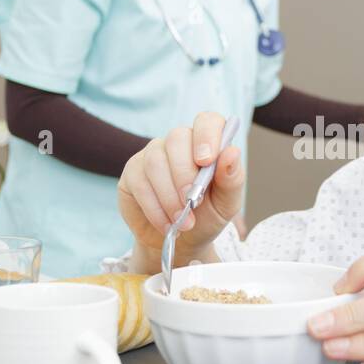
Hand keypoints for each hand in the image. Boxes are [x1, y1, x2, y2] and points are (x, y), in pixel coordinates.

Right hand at [117, 111, 244, 262]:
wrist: (183, 242)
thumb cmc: (207, 216)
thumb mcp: (227, 203)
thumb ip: (232, 178)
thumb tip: (232, 152)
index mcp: (206, 143)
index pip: (207, 121)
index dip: (206, 135)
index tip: (206, 161)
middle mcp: (178, 143)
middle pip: (176, 138)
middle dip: (185, 173)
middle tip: (193, 202)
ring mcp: (152, 155)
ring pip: (155, 162)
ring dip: (170, 196)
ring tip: (183, 221)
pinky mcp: (132, 173)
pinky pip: (140, 183)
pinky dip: (155, 208)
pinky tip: (167, 224)